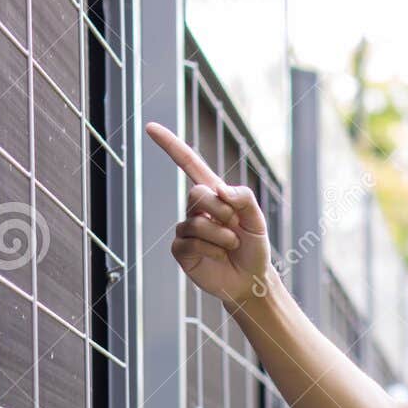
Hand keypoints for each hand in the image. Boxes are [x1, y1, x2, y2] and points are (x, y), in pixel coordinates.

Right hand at [145, 121, 274, 306]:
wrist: (250, 280)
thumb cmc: (254, 247)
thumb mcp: (257, 219)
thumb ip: (244, 198)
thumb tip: (220, 191)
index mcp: (214, 195)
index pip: (189, 164)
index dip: (170, 146)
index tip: (150, 127)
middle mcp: (197, 209)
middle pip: (196, 194)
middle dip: (221, 211)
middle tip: (235, 226)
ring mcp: (187, 229)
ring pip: (196, 222)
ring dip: (222, 236)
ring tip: (231, 246)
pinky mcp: (182, 250)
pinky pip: (190, 243)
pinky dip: (211, 250)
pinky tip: (218, 257)